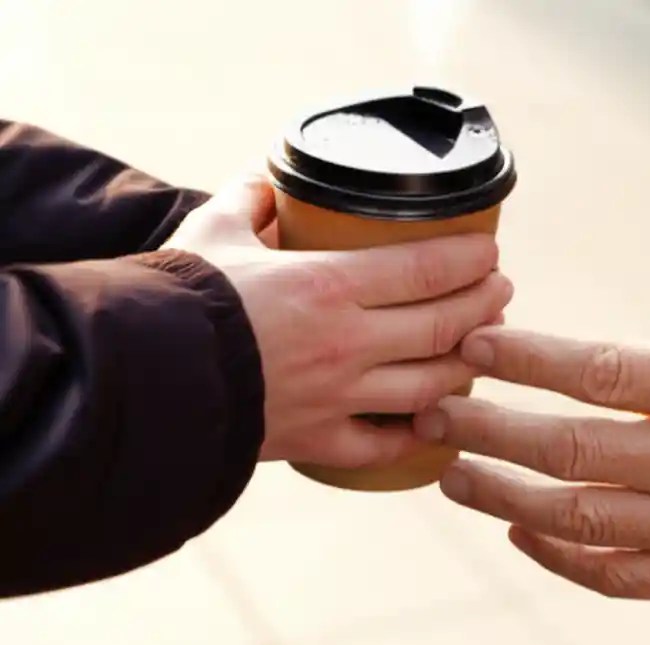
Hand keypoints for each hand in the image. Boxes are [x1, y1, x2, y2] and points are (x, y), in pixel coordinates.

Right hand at [167, 175, 512, 467]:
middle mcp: (348, 343)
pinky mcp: (319, 440)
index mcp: (329, 286)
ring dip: (468, 365)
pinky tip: (439, 423)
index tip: (491, 252)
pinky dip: (419, 436)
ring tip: (485, 346)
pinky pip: (386, 445)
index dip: (471, 259)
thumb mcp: (213, 233)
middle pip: (444, 326)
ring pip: (431, 385)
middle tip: (501, 292)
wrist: (136, 379)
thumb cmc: (176, 301)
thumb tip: (267, 181)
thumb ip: (248, 200)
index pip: (426, 268)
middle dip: (485, 306)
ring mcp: (339, 397)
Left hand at [421, 185, 649, 639]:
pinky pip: (614, 575)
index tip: (472, 346)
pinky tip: (522, 534)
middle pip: (566, 449)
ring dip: (502, 498)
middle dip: (486, 430)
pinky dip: (560, 558)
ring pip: (575, 519)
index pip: (600, 372)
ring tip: (450, 477)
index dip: (527, 359)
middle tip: (430, 413)